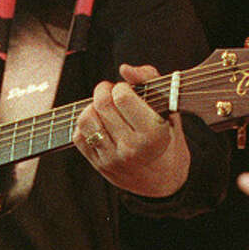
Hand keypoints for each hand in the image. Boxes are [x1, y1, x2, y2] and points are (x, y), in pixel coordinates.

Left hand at [75, 63, 190, 195]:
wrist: (164, 181)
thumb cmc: (167, 139)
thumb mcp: (170, 109)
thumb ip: (150, 80)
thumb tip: (124, 69)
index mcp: (153, 133)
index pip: (122, 97)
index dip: (122, 87)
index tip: (127, 91)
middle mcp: (132, 148)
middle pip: (102, 104)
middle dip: (104, 91)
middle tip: (111, 93)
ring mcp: (113, 159)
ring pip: (86, 120)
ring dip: (92, 107)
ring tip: (104, 109)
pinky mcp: (99, 166)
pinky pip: (79, 137)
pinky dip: (85, 126)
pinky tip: (99, 125)